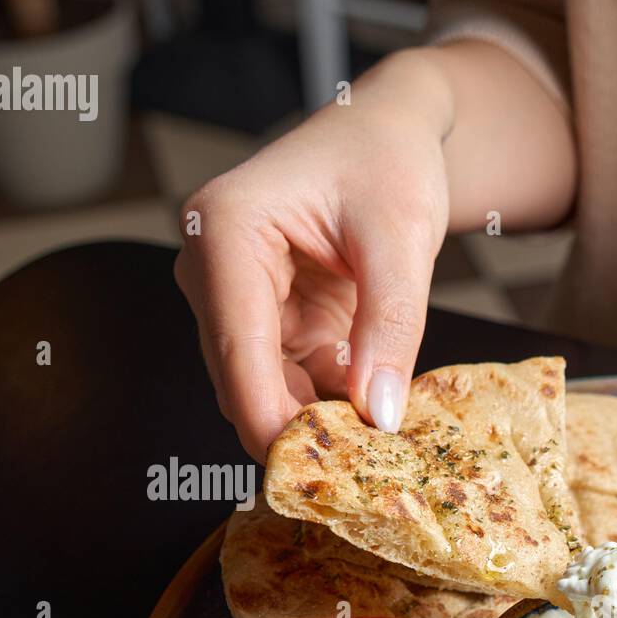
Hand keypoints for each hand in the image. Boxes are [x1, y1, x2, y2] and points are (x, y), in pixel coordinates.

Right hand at [175, 43, 576, 461]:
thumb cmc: (388, 162)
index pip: (236, 348)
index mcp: (225, 230)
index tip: (311, 477)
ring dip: (319, 427)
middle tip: (364, 480)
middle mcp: (214, 269)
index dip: (268, 421)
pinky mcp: (268, 324)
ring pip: (267, 392)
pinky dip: (333, 408)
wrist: (389, 137)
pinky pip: (294, 385)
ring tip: (382, 455)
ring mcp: (236, 300)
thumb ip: (390, 326)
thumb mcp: (402, 238)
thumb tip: (379, 415)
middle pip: (242, 380)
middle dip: (297, 432)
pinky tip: (378, 421)